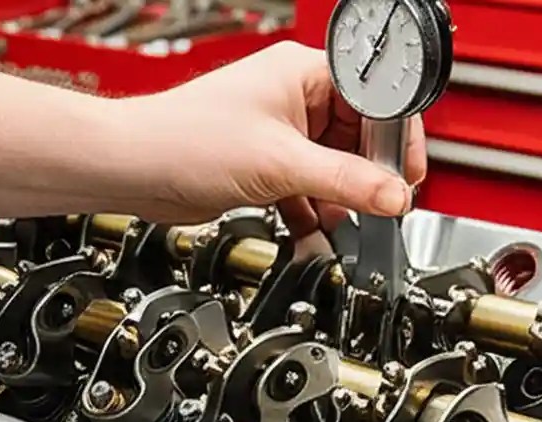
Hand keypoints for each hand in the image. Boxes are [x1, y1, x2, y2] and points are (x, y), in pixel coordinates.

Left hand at [116, 41, 426, 233]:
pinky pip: (310, 187)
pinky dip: (315, 210)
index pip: (374, 99)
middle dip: (367, 177)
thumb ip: (346, 182)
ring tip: (341, 220)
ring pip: (335, 167)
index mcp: (304, 72)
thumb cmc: (185, 139)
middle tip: (378, 205)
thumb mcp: (281, 164)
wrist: (135, 169)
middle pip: (359, 138)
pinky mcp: (268, 163)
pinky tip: (315, 229)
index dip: (395, 139)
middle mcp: (296, 97)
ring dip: (340, 199)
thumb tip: (394, 195)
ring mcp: (283, 132)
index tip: (407, 174)